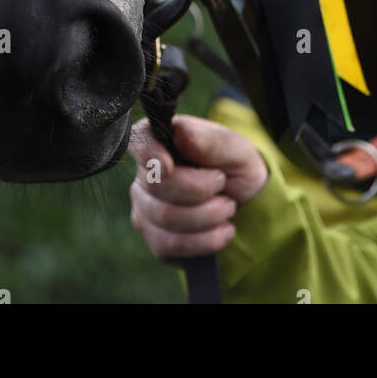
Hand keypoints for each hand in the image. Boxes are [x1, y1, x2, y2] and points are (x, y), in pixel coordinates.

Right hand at [128, 113, 267, 259]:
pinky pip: (170, 244)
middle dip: (200, 190)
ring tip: (228, 206)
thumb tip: (180, 132)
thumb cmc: (231, 162)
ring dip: (207, 216)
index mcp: (158, 137)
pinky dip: (204, 240)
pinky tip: (223, 231)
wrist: (238, 196)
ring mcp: (143, 206)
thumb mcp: (232, 147)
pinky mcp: (153, 236)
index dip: (148, 154)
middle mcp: (143, 171)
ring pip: (166, 218)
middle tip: (224, 183)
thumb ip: (207, 141)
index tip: (169, 166)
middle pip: (157, 186)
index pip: (139, 140)